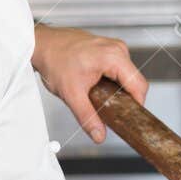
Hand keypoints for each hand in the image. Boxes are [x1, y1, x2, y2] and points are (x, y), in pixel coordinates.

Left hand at [32, 24, 147, 141]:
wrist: (41, 44)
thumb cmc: (53, 60)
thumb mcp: (71, 94)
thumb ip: (87, 117)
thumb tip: (99, 135)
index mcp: (114, 56)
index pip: (139, 86)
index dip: (136, 105)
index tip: (127, 118)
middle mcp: (118, 49)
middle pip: (134, 82)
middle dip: (124, 99)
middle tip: (107, 109)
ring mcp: (114, 47)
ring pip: (127, 76)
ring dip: (117, 90)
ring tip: (98, 95)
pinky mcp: (109, 49)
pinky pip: (119, 69)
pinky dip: (111, 81)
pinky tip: (97, 86)